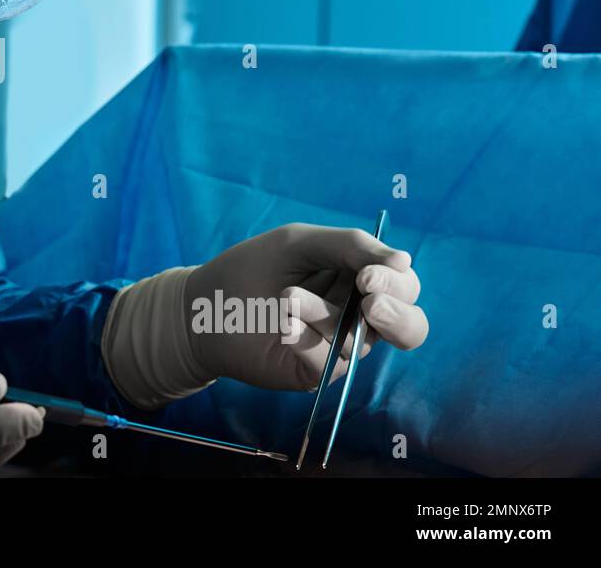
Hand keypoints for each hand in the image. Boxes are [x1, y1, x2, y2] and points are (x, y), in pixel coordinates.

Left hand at [101, 223, 427, 407]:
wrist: (205, 304)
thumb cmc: (253, 268)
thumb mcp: (301, 243)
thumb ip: (351, 245)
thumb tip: (405, 262)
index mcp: (361, 281)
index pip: (405, 287)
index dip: (398, 283)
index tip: (370, 276)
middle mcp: (358, 317)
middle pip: (410, 325)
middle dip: (395, 313)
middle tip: (367, 300)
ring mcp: (338, 347)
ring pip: (359, 340)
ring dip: (322, 313)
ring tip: (285, 298)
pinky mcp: (315, 372)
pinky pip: (327, 363)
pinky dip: (304, 340)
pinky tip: (280, 327)